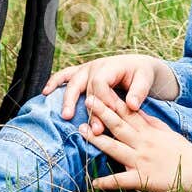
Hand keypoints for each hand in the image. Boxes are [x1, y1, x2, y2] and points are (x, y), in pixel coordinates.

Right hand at [42, 54, 177, 134]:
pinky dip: (54, 82)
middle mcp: (95, 66)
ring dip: (68, 99)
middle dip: (88, 108)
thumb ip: (139, 91)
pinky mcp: (80, 73)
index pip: (101, 84)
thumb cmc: (141, 73)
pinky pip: (63, 76)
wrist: (137, 65)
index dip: (104, 101)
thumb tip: (132, 105)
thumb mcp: (145, 79)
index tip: (110, 117)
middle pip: (85, 86)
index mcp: (110, 66)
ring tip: (66, 116)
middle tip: (92, 126)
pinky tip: (45, 93)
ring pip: (72, 82)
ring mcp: (85, 69)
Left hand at [81, 96, 191, 191]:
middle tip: (88, 101)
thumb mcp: (167, 132)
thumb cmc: (183, 152)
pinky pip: (122, 180)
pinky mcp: (143, 179)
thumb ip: (150, 122)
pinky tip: (94, 182)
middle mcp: (143, 143)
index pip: (128, 113)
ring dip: (97, 140)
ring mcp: (142, 160)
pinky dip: (108, 182)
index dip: (113, 102)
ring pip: (115, 148)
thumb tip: (136, 110)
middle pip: (119, 125)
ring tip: (81, 132)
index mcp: (149, 131)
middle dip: (102, 113)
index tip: (100, 90)